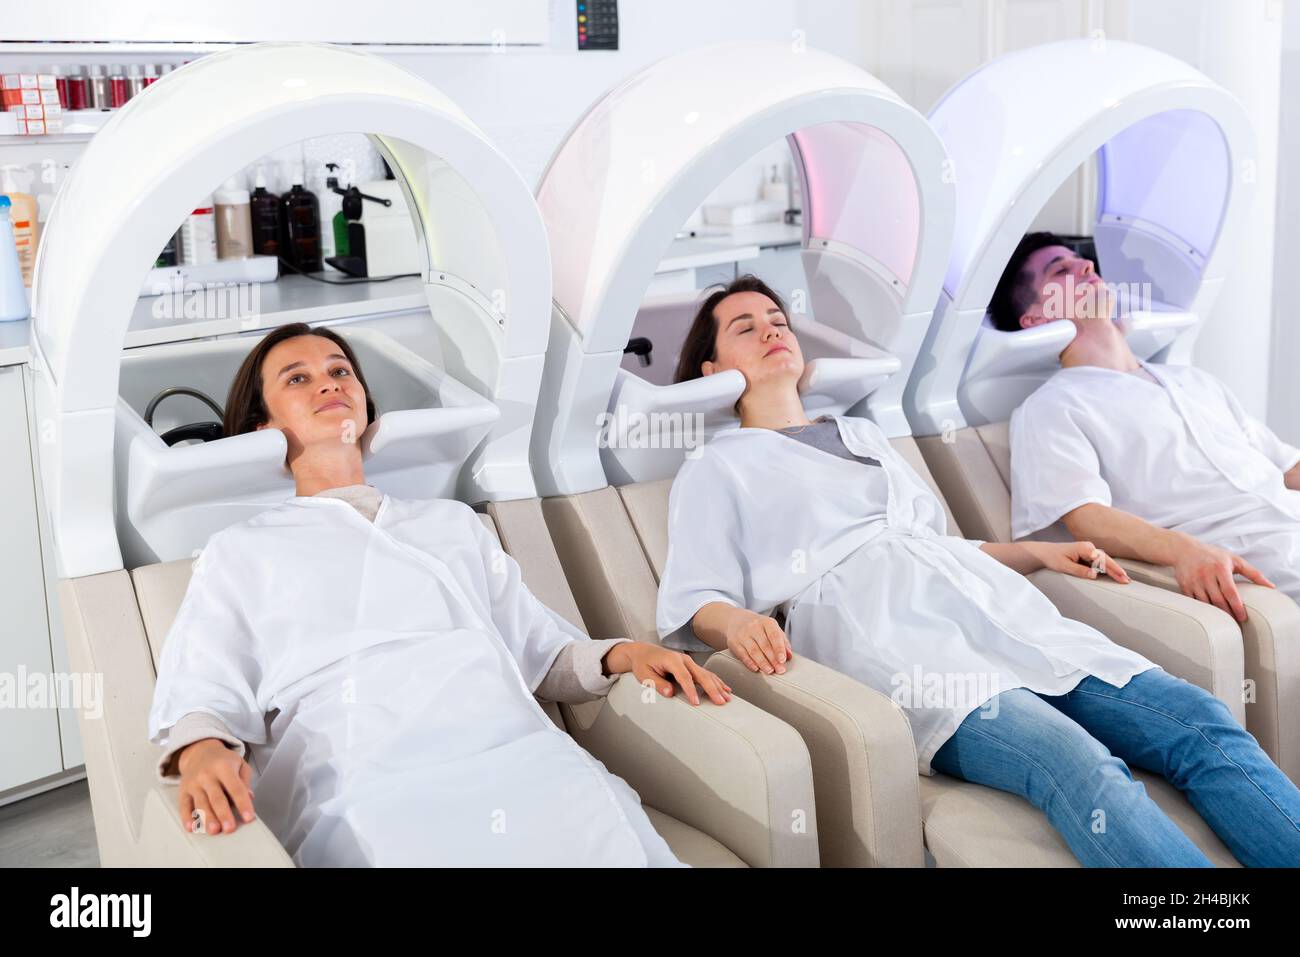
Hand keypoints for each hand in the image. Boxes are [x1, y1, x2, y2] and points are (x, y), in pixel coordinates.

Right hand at [177, 738, 255, 835]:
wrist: (200, 751)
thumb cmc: (223, 761)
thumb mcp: (240, 764)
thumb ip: (245, 781)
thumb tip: (249, 797)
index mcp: (224, 767)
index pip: (236, 788)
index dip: (243, 804)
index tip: (249, 817)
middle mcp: (207, 774)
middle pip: (217, 798)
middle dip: (223, 814)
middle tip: (229, 829)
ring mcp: (194, 782)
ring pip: (200, 803)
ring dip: (207, 818)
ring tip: (214, 830)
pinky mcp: (183, 790)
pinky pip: (184, 805)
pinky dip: (186, 817)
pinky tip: (191, 827)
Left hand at [605, 642, 731, 704]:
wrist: (644, 652)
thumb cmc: (643, 663)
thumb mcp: (644, 675)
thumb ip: (657, 684)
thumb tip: (670, 693)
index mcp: (672, 660)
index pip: (684, 677)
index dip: (691, 690)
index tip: (696, 702)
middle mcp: (684, 659)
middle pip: (701, 675)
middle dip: (712, 689)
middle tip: (720, 701)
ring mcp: (689, 662)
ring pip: (707, 674)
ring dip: (718, 686)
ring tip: (727, 698)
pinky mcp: (691, 666)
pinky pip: (707, 674)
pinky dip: (717, 682)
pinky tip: (726, 689)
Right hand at [724, 609, 792, 674]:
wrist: (736, 620)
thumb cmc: (758, 626)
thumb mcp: (772, 629)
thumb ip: (782, 641)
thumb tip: (789, 655)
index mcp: (766, 622)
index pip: (774, 635)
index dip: (779, 648)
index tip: (783, 659)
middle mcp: (753, 626)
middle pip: (764, 645)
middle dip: (773, 659)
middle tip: (779, 670)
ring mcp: (742, 634)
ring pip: (753, 651)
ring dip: (762, 663)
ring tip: (769, 670)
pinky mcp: (734, 642)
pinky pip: (742, 654)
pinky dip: (750, 663)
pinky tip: (756, 668)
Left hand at [1020, 540, 1129, 582]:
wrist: (1045, 552)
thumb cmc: (1053, 558)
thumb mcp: (1064, 566)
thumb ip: (1079, 571)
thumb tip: (1095, 575)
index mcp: (1084, 548)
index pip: (1102, 559)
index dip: (1113, 568)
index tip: (1121, 576)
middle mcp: (1089, 547)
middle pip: (1106, 559)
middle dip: (1117, 570)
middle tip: (1127, 580)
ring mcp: (1090, 550)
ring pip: (1105, 560)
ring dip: (1114, 570)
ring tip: (1125, 579)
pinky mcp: (1088, 554)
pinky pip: (1100, 562)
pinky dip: (1108, 568)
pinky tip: (1115, 575)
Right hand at [1169, 534, 1273, 622]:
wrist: (1184, 549)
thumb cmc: (1213, 555)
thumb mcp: (1234, 560)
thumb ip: (1253, 573)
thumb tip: (1270, 586)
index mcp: (1220, 568)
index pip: (1230, 592)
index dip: (1237, 606)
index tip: (1243, 617)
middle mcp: (1206, 574)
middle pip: (1218, 600)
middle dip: (1228, 613)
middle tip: (1236, 622)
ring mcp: (1193, 580)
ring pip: (1205, 603)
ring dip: (1215, 613)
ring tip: (1224, 620)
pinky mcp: (1184, 585)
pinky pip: (1194, 602)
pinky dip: (1202, 609)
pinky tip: (1210, 613)